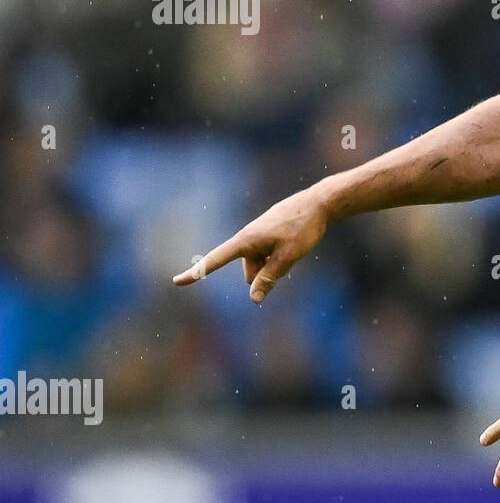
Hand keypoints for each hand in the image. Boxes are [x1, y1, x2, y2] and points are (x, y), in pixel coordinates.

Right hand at [172, 187, 329, 302]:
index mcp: (246, 241)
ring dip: (275, 265)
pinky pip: (269, 255)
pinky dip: (279, 256)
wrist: (318, 203)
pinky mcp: (268, 235)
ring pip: (262, 265)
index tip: (176, 282)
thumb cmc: (302, 229)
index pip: (216, 260)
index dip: (196, 273)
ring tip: (295, 245)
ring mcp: (259, 236)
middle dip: (265, 274)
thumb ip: (269, 278)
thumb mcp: (287, 257)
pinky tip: (295, 242)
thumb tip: (253, 299)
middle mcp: (248, 238)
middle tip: (289, 253)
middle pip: (250, 271)